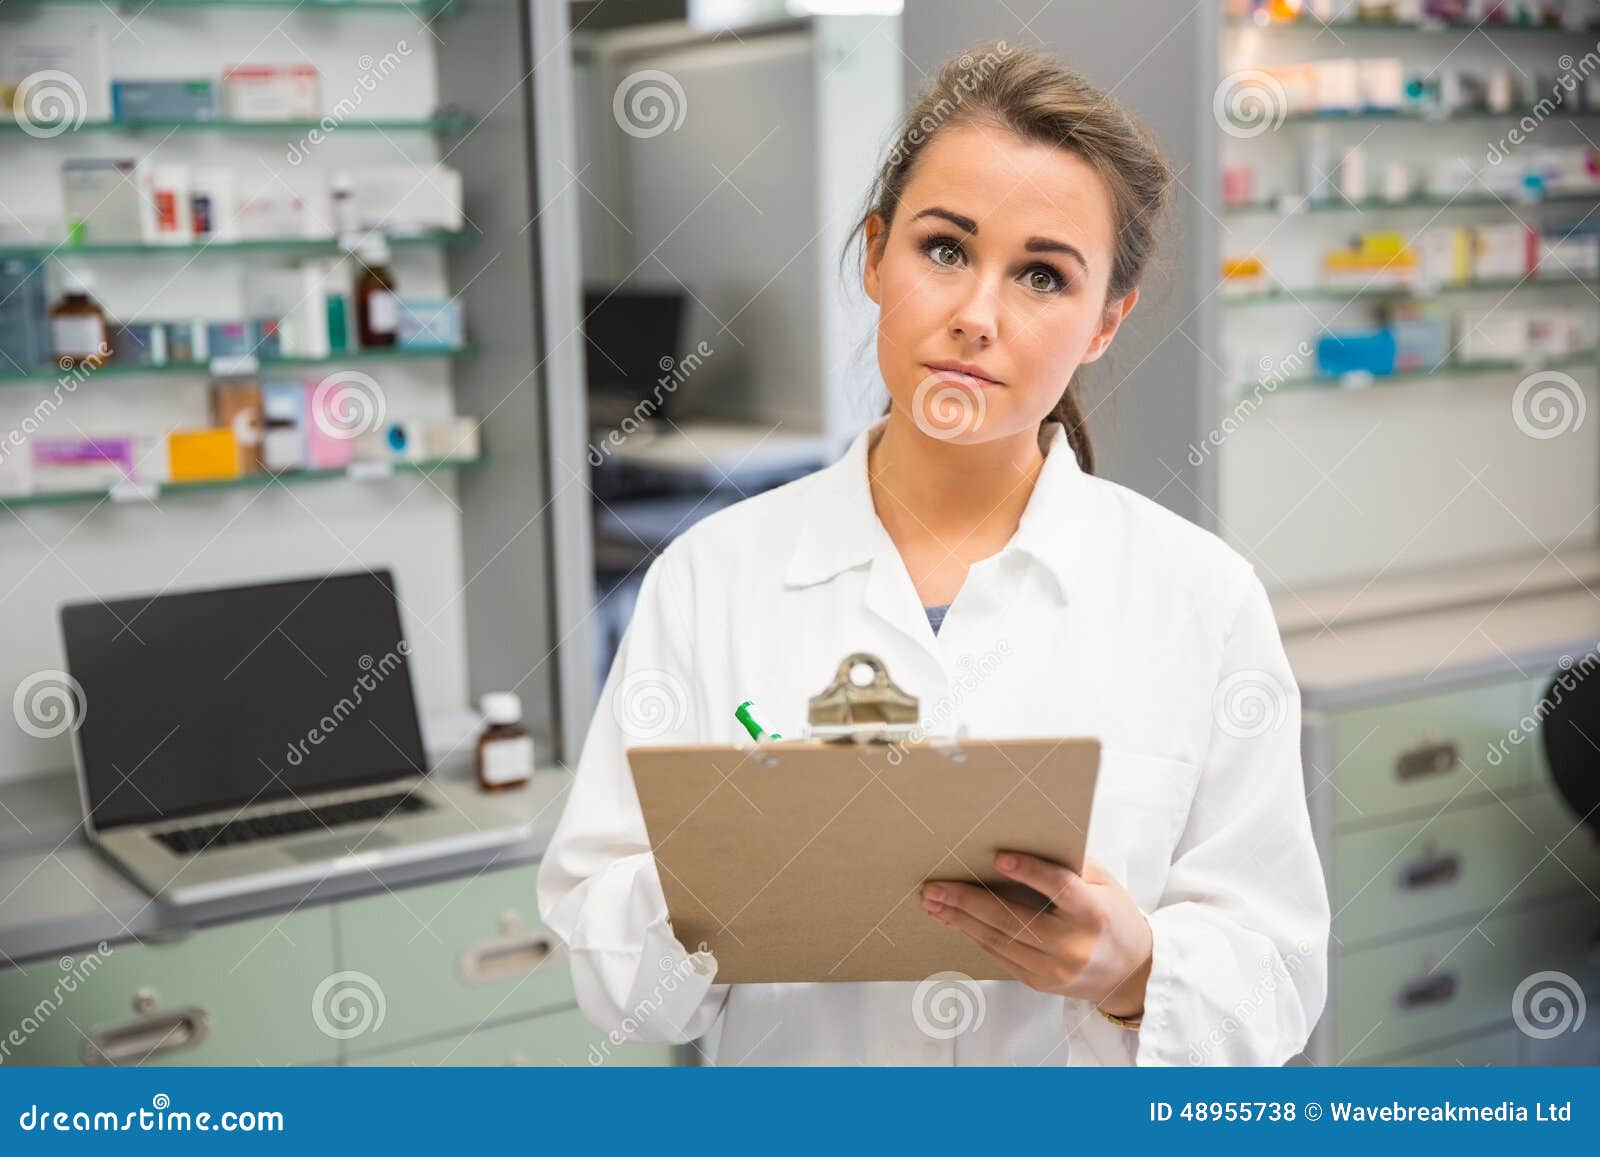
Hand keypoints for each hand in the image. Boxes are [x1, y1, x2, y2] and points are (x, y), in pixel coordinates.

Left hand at [921, 852, 1152, 1017]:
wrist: (1132, 974)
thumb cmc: (1114, 917)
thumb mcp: (1105, 883)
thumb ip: (1072, 865)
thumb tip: (1028, 840)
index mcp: (1093, 913)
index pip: (1059, 888)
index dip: (1030, 872)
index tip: (999, 856)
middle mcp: (1073, 945)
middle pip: (1013, 920)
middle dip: (968, 901)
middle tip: (935, 886)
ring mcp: (1055, 969)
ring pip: (999, 941)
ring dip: (961, 920)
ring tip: (934, 902)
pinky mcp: (1040, 982)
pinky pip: (1001, 956)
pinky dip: (976, 936)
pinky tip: (955, 920)